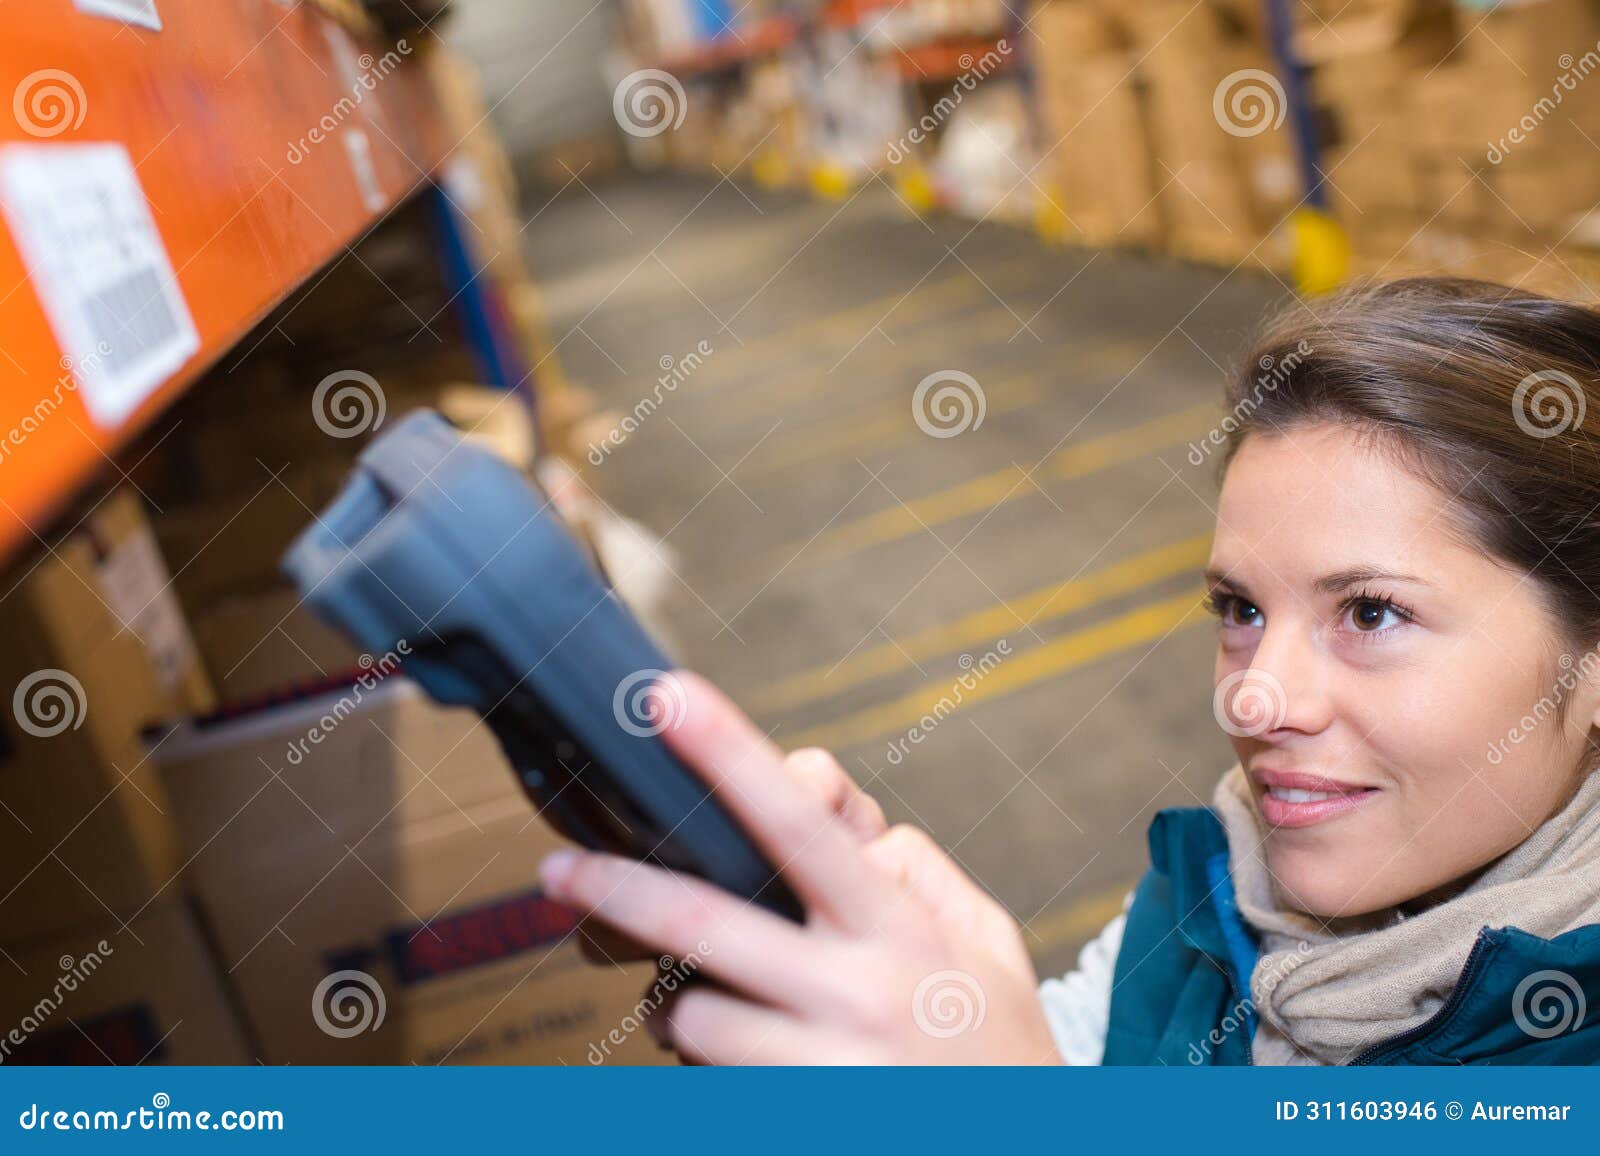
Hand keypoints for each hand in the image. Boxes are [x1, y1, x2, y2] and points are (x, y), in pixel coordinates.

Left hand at [539, 671, 1061, 1064]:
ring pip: (694, 1015)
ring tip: (728, 1018)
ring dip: (686, 1009)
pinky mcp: (796, 1117)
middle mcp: (854, 991)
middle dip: (617, 888)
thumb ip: (916, 870)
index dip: (730, 753)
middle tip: (558, 869)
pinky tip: (756, 1072)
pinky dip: (715, 1071)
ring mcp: (823, 1066)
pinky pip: (709, 1085)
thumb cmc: (1001, 1052)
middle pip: (704, 921)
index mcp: (898, 926)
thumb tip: (844, 819)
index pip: (800, 822)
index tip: (670, 700)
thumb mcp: (986, 942)